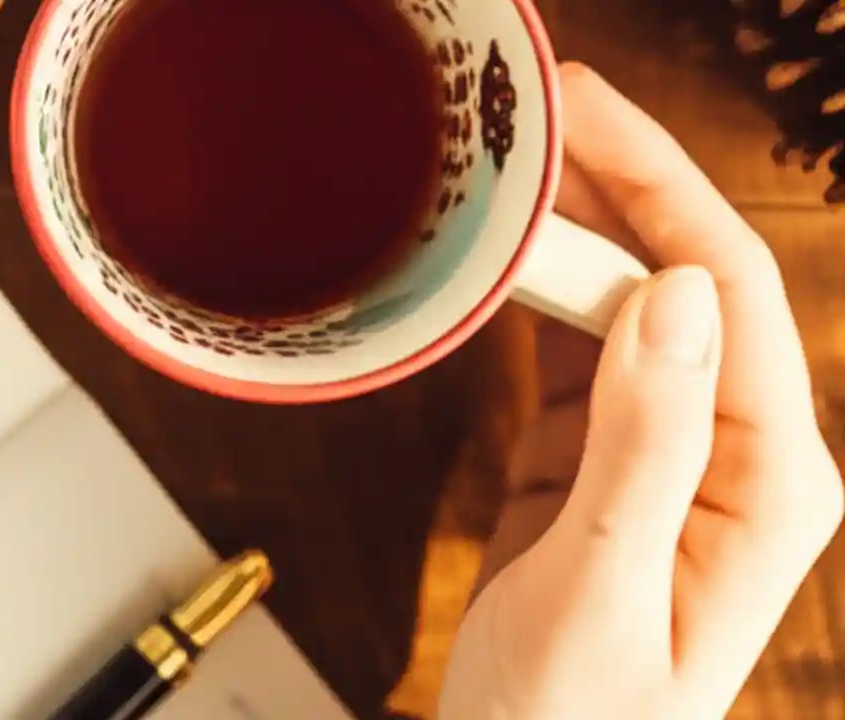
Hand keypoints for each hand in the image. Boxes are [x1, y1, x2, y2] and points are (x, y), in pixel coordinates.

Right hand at [438, 65, 843, 718]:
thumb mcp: (604, 589)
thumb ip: (648, 444)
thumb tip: (670, 292)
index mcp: (767, 481)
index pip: (723, 290)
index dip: (657, 184)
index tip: (583, 114)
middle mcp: (734, 452)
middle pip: (682, 279)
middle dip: (615, 187)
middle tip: (533, 118)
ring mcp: (672, 452)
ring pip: (631, 309)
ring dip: (576, 235)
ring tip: (513, 171)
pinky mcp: (608, 461)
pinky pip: (584, 354)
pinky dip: (545, 300)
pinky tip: (512, 261)